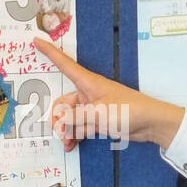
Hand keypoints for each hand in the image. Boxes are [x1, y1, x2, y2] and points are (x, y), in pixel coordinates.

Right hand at [31, 37, 183, 150]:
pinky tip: (72, 145)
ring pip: (70, 118)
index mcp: (87, 83)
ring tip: (67, 143)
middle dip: (58, 119)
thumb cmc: (128, 110)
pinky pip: (79, 127)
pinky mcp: (98, 120)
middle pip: (62, 103)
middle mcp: (87, 93)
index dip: (49, 52)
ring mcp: (92, 108)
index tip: (36, 40)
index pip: (64, 64)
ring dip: (66, 131)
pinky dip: (74, 136)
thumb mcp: (99, 114)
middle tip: (60, 133)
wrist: (151, 123)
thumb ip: (76, 118)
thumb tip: (59, 122)